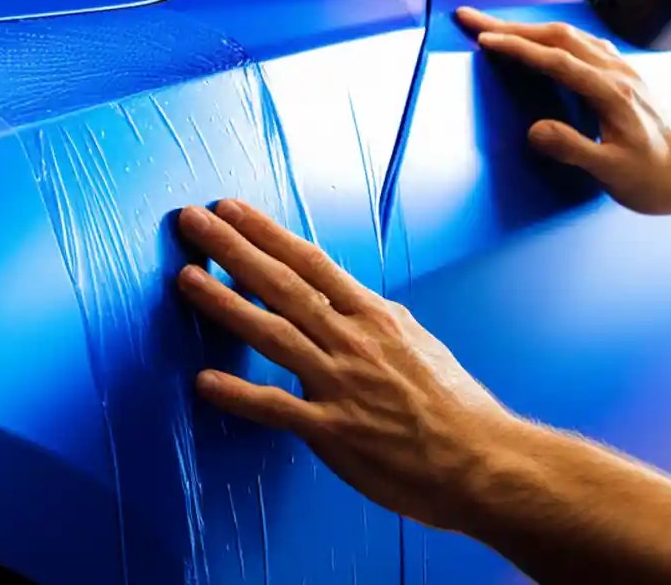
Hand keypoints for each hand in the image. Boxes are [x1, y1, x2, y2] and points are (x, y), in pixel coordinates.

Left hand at [177, 200, 513, 531]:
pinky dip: (240, 394)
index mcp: (375, 317)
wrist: (483, 461)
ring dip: (225, 305)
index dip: (268, 234)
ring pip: (274, 334)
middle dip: (235, 250)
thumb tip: (350, 303)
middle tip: (195, 222)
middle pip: (284, 285)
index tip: (233, 210)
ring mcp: (342, 384)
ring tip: (187, 279)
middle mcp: (354, 341)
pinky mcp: (334, 430)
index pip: (312, 263)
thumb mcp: (419, 344)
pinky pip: (278, 408)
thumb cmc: (455, 407)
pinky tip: (204, 381)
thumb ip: (376, 323)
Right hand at [455, 7, 670, 215]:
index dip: (517, 48)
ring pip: (570, 37)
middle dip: (511, 26)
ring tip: (497, 28)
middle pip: (558, 37)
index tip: (484, 40)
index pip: (555, 60)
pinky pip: (584, 46)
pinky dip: (554, 38)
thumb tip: (535, 130)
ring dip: (530, 28)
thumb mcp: (612, 172)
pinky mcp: (624, 79)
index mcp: (611, 93)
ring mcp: (623, 73)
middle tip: (473, 19)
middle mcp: (617, 74)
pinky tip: (545, 42)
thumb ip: (572, 148)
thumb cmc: (657, 179)